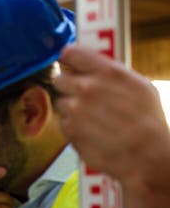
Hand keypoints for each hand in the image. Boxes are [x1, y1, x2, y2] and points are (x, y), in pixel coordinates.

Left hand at [55, 44, 169, 188]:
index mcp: (107, 72)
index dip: (69, 58)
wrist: (146, 154)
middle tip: (82, 96)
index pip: (71, 53)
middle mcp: (87, 87)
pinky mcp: (68, 129)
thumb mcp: (139, 86)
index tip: (70, 62)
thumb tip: (93, 67)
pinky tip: (90, 131)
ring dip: (72, 108)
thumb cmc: (148, 120)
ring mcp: (75, 109)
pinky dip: (72, 126)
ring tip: (93, 119)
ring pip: (62, 102)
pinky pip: (63, 122)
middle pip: (60, 79)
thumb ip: (112, 75)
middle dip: (69, 86)